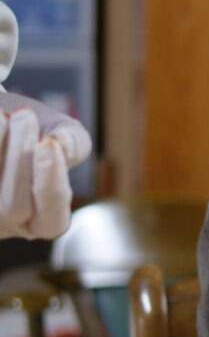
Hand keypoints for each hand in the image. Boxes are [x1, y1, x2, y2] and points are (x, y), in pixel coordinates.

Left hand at [0, 93, 92, 239]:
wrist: (4, 122)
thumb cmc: (37, 134)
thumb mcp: (63, 136)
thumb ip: (73, 144)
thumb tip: (63, 145)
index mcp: (43, 220)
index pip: (51, 219)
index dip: (50, 182)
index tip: (50, 143)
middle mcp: (9, 223)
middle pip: (14, 206)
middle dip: (20, 159)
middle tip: (26, 114)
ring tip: (3, 113)